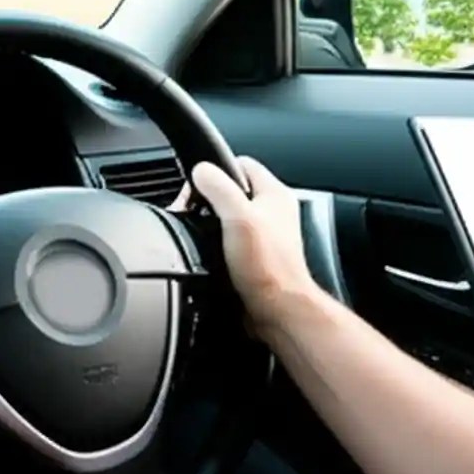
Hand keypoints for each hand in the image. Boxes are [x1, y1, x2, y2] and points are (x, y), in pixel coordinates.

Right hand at [171, 156, 318, 336]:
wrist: (277, 310)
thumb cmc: (267, 267)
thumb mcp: (237, 217)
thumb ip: (218, 188)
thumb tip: (201, 171)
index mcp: (274, 194)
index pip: (241, 163)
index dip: (216, 170)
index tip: (198, 186)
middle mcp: (273, 211)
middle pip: (233, 190)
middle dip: (210, 199)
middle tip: (196, 212)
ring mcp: (267, 235)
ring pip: (231, 216)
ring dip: (213, 223)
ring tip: (202, 233)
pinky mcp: (258, 256)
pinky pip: (232, 239)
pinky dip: (218, 243)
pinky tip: (211, 253)